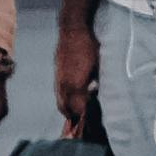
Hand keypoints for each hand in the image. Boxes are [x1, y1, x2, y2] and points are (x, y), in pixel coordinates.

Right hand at [53, 17, 98, 138]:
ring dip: (69, 110)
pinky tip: (73, 98)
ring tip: (78, 114)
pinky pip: (59, 93)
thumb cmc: (90, 46)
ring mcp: (58, 80)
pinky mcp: (56, 75)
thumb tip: (97, 96)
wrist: (72, 28)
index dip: (84, 121)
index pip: (79, 111)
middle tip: (84, 124)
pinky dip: (65, 99)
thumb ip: (97, 84)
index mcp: (75, 86)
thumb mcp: (99, 66)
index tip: (90, 127)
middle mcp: (64, 86)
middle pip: (67, 110)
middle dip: (75, 119)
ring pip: (61, 103)